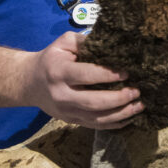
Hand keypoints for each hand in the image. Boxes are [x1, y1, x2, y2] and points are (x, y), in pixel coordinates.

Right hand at [28, 31, 142, 128]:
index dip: (108, 75)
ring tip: (139, 105)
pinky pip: (95, 126)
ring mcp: (66, 112)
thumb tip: (112, 45)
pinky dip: (114, 124)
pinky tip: (129, 118)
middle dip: (118, 98)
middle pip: (93, 102)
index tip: (127, 73)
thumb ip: (85, 42)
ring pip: (96, 118)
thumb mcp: (63, 43)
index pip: (86, 75)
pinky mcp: (71, 121)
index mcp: (59, 72)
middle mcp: (62, 95)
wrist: (29, 83)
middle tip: (137, 91)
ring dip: (121, 114)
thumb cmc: (51, 59)